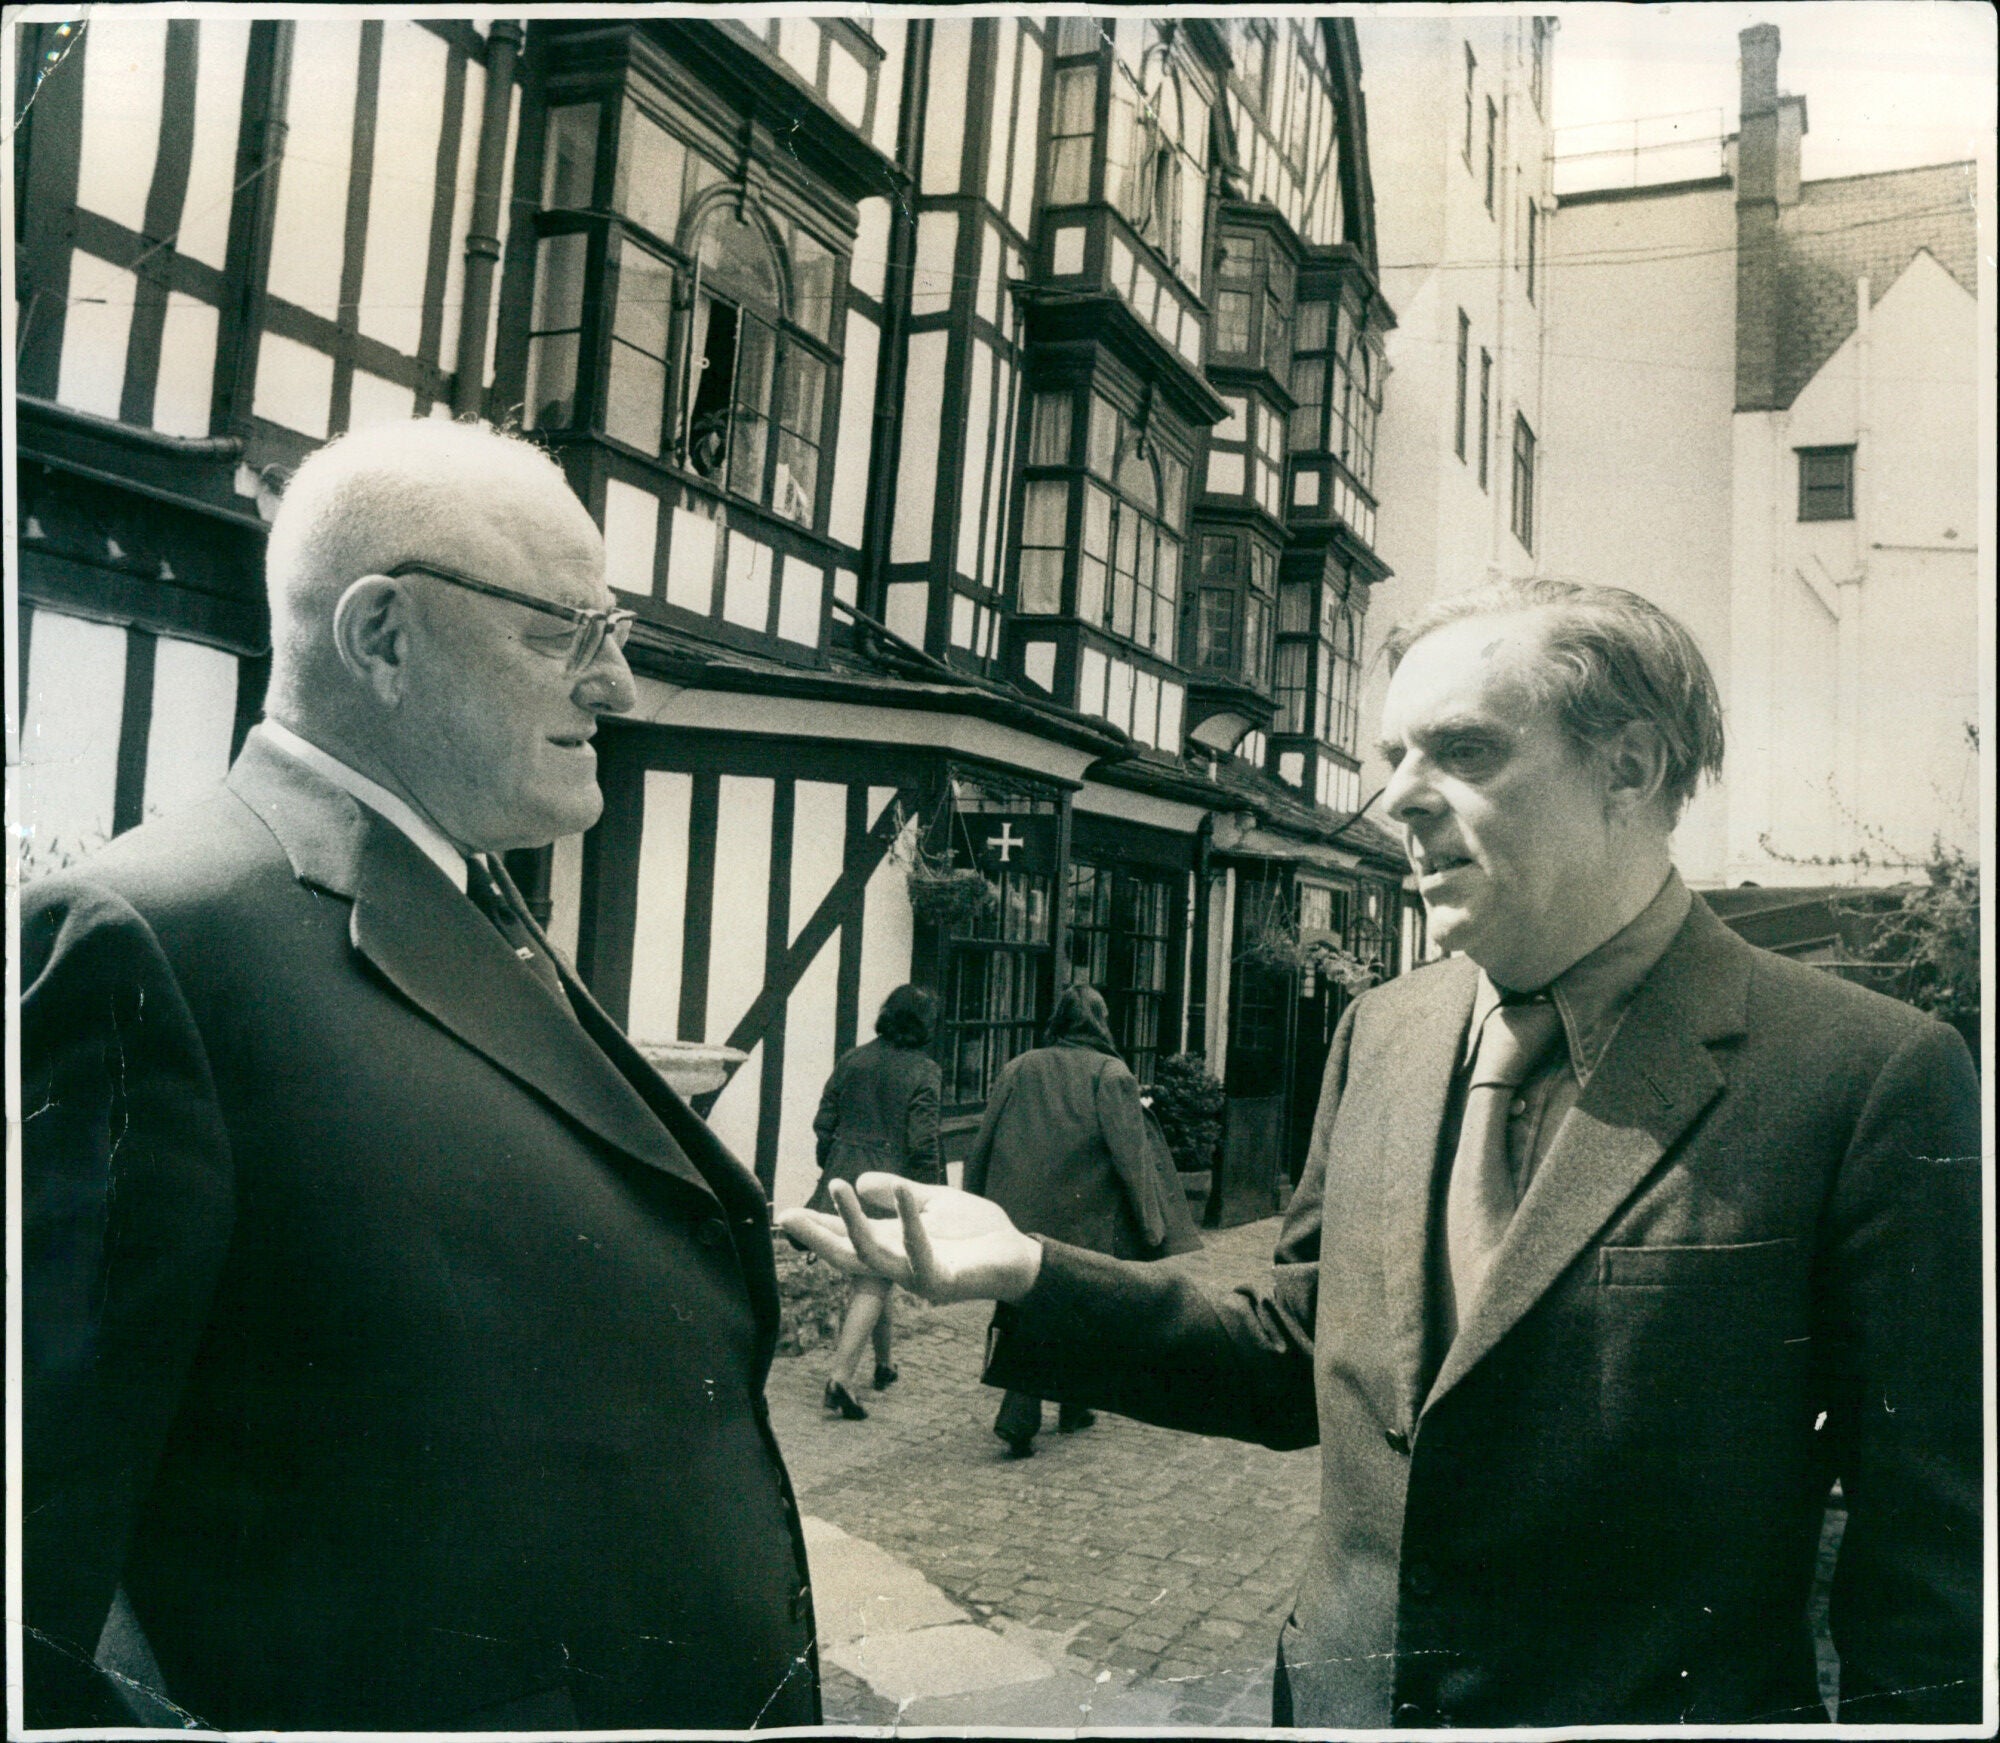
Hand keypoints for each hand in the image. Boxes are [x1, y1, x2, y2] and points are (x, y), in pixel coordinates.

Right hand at [776, 1175, 1043, 1303]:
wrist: (1019, 1255)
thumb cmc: (976, 1232)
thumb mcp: (933, 1201)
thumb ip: (898, 1192)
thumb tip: (862, 1181)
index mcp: (892, 1244)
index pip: (846, 1235)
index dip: (816, 1225)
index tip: (783, 1214)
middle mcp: (897, 1263)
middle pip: (846, 1254)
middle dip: (816, 1236)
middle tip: (788, 1216)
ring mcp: (916, 1276)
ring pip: (872, 1256)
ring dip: (852, 1222)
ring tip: (838, 1185)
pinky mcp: (940, 1281)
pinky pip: (919, 1251)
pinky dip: (909, 1221)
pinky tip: (902, 1192)